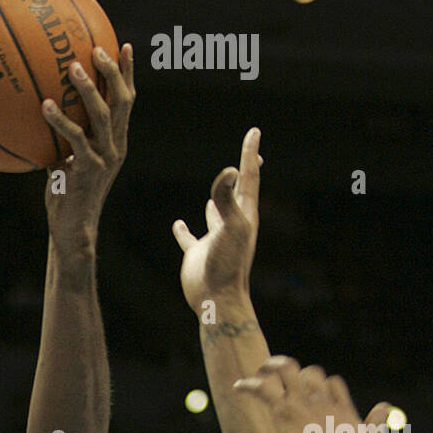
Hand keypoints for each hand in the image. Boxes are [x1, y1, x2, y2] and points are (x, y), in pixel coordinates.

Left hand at [41, 45, 134, 251]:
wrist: (73, 228)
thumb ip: (61, 138)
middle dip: (113, 72)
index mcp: (116, 141)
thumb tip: (39, 111)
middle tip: (96, 49)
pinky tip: (45, 106)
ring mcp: (104, 158)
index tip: (122, 45)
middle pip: (123, 102)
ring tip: (72, 67)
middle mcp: (116, 147)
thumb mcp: (66, 161)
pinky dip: (60, 120)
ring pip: (103, 116)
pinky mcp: (88, 170)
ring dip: (89, 90)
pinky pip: (75, 138)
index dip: (127, 73)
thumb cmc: (66, 195)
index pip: (127, 101)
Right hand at [173, 128, 261, 314]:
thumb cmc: (227, 265)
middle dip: (244, 172)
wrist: (216, 300)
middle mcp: (232, 224)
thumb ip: (227, 199)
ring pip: (217, 214)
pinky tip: (178, 224)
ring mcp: (215, 239)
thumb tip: (228, 171)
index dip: (250, 154)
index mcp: (244, 214)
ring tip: (218, 188)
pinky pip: (190, 239)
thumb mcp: (230, 227)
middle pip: (239, 192)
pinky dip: (183, 231)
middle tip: (250, 156)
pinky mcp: (198, 254)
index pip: (248, 177)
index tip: (254, 133)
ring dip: (218, 200)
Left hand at [233, 355, 394, 432]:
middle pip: (309, 372)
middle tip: (279, 381)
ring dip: (270, 368)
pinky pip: (263, 388)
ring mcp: (303, 403)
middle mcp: (322, 401)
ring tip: (259, 372)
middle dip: (295, 374)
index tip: (309, 397)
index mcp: (342, 409)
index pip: (331, 383)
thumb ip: (377, 425)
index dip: (320, 387)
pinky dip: (249, 385)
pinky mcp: (285, 411)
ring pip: (286, 370)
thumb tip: (382, 406)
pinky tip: (238, 387)